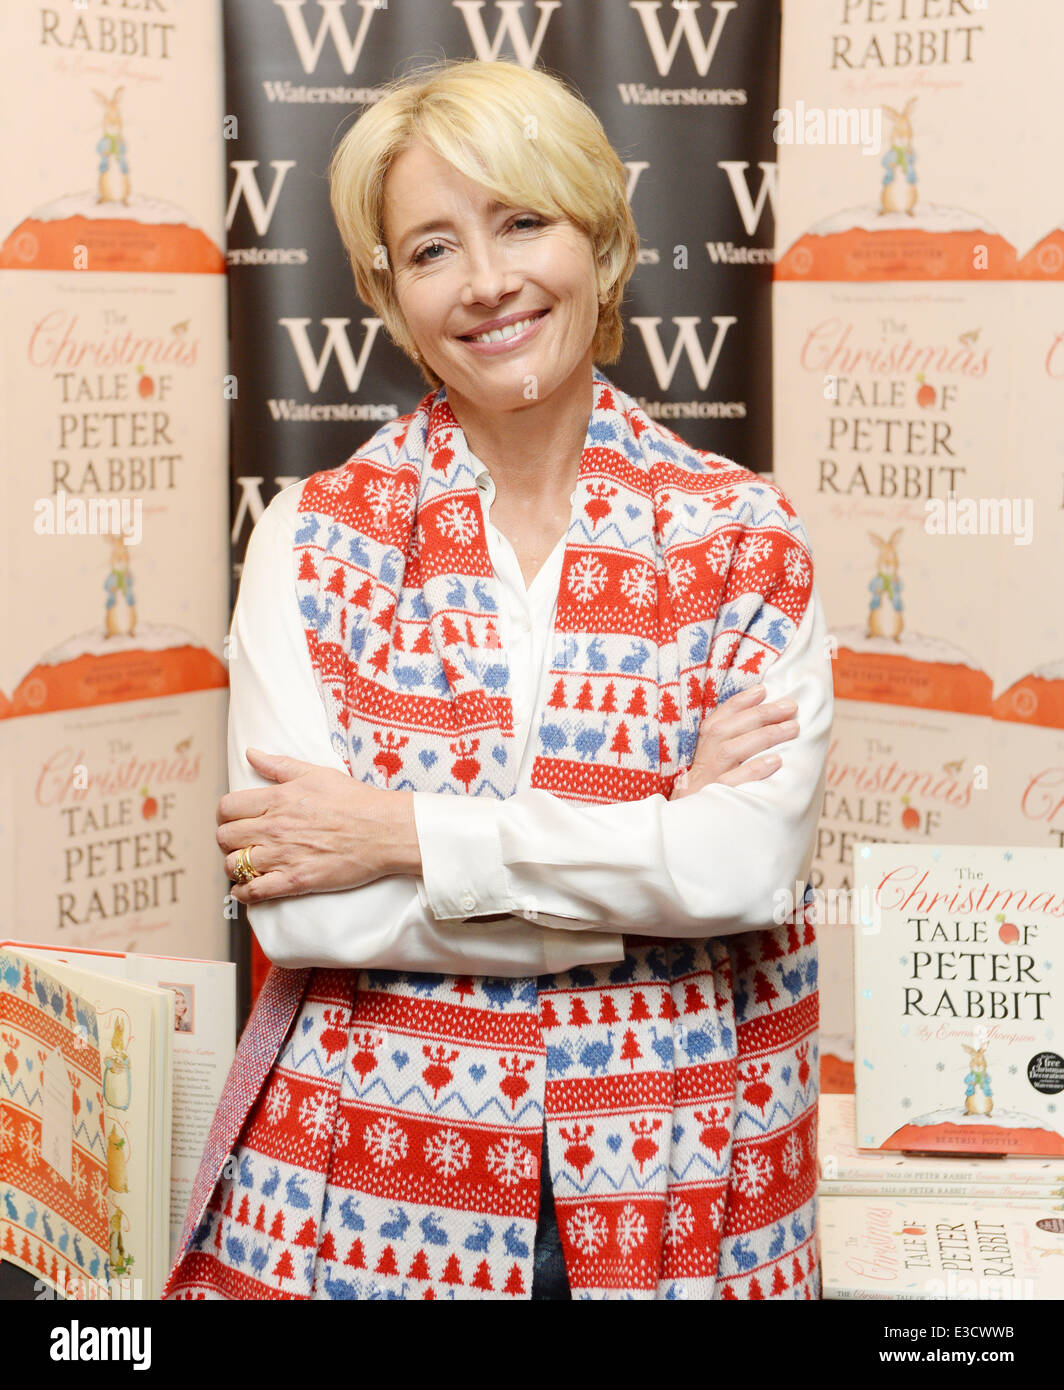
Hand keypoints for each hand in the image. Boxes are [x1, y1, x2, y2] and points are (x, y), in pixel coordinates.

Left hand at [219, 749, 419, 904]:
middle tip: (242, 843)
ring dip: (236, 867)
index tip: (234, 820)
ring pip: (234, 865)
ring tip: (247, 865)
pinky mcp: (295, 881)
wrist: (384, 830)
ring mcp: (283, 856)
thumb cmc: (355, 800)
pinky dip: (244, 893)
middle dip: (228, 841)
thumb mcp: (316, 773)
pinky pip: (254, 891)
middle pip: (225, 837)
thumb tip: (251, 753)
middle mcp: (274, 827)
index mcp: (277, 799)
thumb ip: (279, 765)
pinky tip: (248, 888)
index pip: (226, 808)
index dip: (225, 815)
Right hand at [671, 684, 798, 800]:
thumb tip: (768, 719)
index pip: (718, 718)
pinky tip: (777, 761)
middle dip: (761, 714)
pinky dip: (754, 769)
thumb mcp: (716, 766)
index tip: (764, 689)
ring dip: (764, 736)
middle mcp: (703, 761)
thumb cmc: (714, 792)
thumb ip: (735, 744)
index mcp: (703, 749)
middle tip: (791, 707)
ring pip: (732, 750)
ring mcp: (709, 780)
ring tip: (793, 728)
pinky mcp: (715, 799)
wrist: (692, 828)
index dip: (739, 702)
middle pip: (727, 729)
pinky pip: (733, 781)